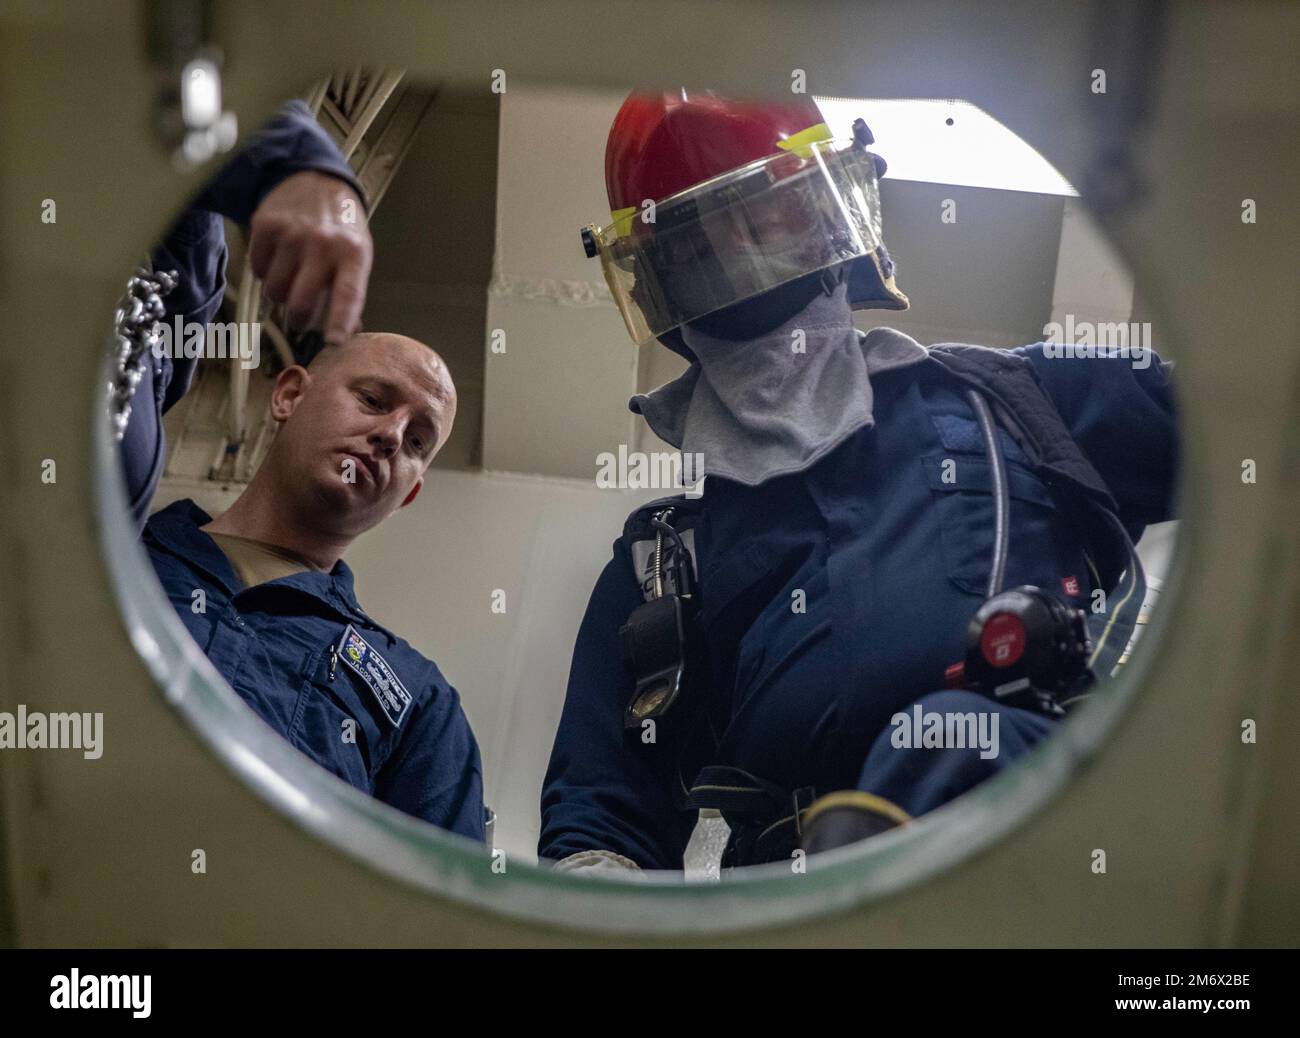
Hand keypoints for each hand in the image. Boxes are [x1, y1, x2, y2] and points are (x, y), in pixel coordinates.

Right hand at [247, 171, 371, 344]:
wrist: (314, 179)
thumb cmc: (341, 227)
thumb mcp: (357, 254)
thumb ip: (350, 291)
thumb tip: (345, 334)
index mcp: (353, 253)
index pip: (348, 294)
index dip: (340, 321)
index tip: (334, 342)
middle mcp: (322, 243)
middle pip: (300, 302)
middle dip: (298, 319)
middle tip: (300, 319)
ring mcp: (291, 234)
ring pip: (274, 291)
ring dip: (280, 293)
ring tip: (292, 276)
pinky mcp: (264, 225)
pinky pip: (257, 270)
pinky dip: (265, 271)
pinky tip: (279, 257)